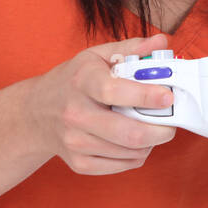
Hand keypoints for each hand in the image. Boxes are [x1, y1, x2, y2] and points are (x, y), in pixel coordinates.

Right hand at [26, 33, 177, 173]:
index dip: (146, 96)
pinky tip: (135, 141)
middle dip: (161, 130)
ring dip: (151, 142)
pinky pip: (123, 165)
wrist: (35, 112)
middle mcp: (75, 113)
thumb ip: (133, 47)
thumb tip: (162, 41)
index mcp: (82, 81)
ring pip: (130, 151)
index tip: (168, 97)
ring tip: (152, 128)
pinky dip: (137, 155)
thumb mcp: (97, 55)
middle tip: (172, 122)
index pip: (114, 91)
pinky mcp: (78, 163)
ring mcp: (75, 141)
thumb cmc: (73, 80)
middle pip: (128, 132)